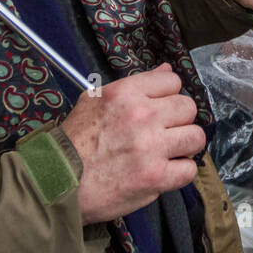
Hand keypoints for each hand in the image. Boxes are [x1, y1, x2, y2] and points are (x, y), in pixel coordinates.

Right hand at [61, 64, 203, 224]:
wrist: (57, 181)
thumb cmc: (75, 141)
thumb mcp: (95, 100)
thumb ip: (134, 85)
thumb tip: (166, 70)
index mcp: (126, 93)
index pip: (172, 81)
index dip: (168, 95)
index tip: (160, 108)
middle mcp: (142, 116)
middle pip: (188, 108)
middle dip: (179, 120)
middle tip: (165, 132)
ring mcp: (151, 147)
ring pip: (195, 137)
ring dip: (184, 146)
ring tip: (168, 152)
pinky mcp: (155, 177)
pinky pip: (189, 170)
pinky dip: (179, 172)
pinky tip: (164, 172)